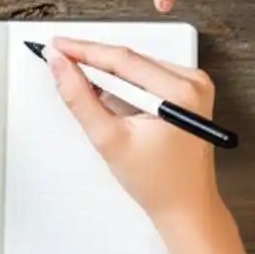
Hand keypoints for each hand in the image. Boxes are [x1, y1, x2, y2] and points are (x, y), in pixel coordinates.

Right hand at [46, 37, 219, 222]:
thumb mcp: (109, 139)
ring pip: (138, 66)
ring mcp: (196, 86)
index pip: (122, 60)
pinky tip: (106, 91)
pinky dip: (125, 81)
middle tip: (60, 59)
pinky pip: (150, 75)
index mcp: (180, 92)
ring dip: (108, 71)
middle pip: (131, 60)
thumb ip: (79, 98)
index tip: (58, 46)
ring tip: (79, 78)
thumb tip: (60, 66)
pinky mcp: (191, 92)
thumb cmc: (158, 182)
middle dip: (93, 59)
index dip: (84, 50)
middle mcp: (194, 83)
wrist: (187, 207)